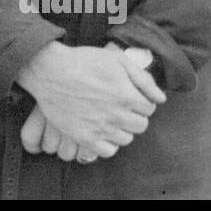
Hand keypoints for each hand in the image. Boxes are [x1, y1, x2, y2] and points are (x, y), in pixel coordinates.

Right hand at [16, 41, 164, 158]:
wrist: (48, 70)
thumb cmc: (83, 61)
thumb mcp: (116, 59)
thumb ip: (143, 79)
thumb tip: (161, 99)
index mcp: (127, 95)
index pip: (150, 109)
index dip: (142, 101)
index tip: (130, 96)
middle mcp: (116, 115)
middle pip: (140, 126)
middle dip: (134, 115)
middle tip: (120, 106)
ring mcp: (100, 128)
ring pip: (126, 139)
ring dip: (122, 129)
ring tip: (109, 116)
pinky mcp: (84, 137)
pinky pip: (108, 151)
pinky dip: (109, 144)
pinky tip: (101, 130)